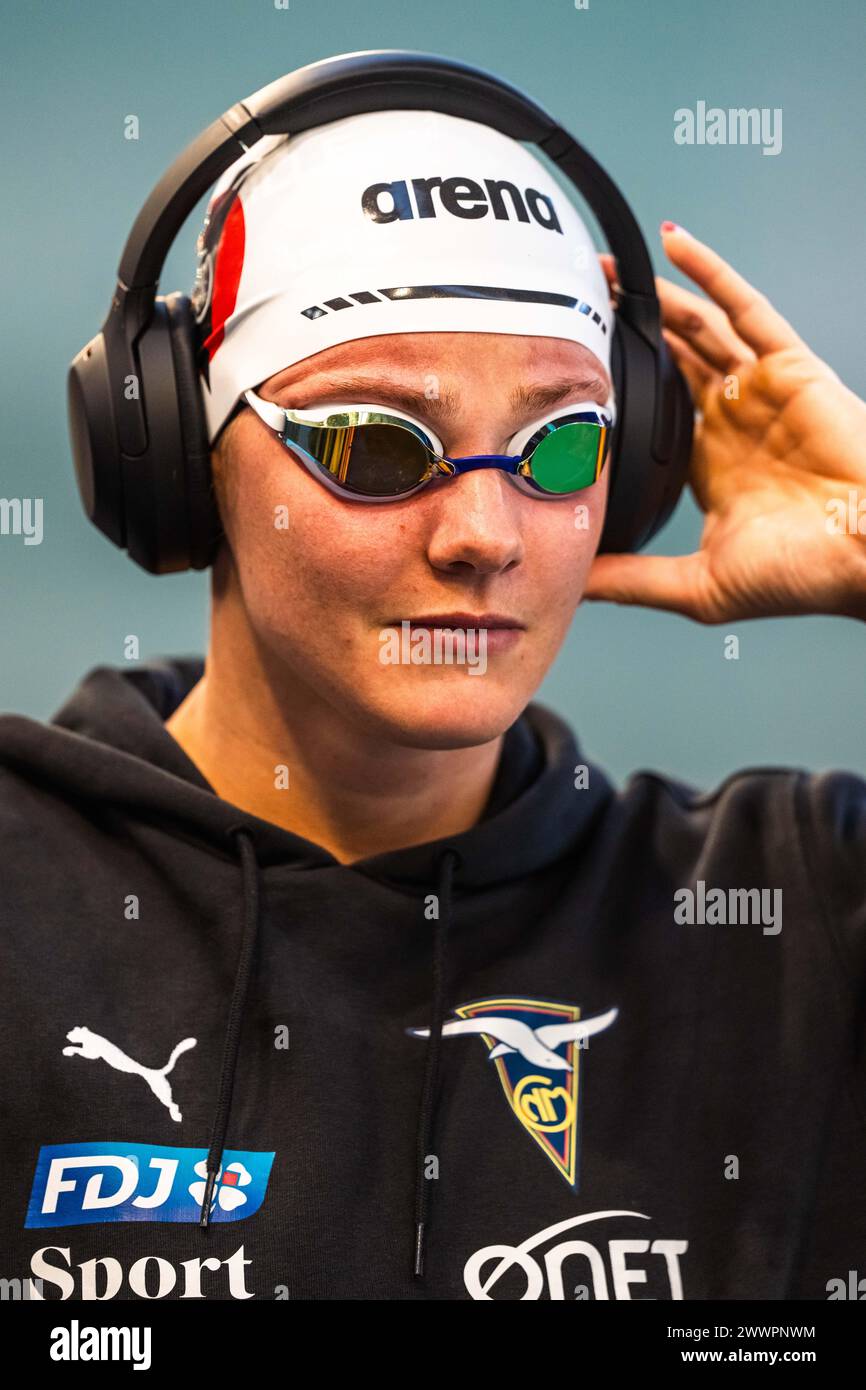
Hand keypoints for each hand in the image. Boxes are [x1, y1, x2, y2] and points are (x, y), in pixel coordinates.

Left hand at [585, 226, 865, 621]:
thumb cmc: (801, 577)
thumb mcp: (697, 586)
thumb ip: (634, 580)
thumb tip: (574, 588)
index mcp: (711, 466)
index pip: (650, 415)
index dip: (611, 391)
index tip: (562, 374)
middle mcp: (733, 420)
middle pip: (668, 359)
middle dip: (624, 331)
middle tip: (573, 303)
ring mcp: (761, 389)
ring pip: (696, 326)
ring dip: (652, 295)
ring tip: (604, 270)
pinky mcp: (790, 365)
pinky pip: (745, 306)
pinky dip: (710, 273)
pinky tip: (672, 245)